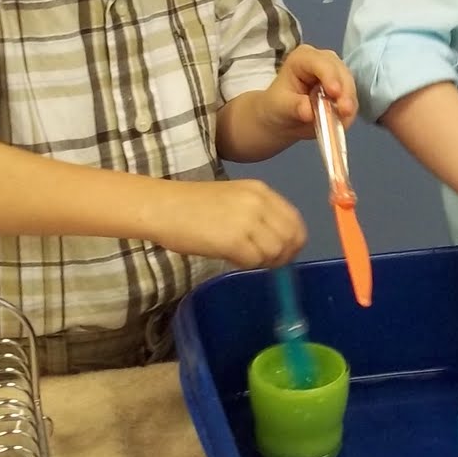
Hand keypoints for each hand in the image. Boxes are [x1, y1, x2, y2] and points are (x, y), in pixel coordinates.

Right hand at [149, 179, 306, 268]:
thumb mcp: (233, 200)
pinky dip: (247, 265)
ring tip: (242, 257)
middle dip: (282, 256)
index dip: (293, 242)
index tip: (281, 254)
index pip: (295, 221)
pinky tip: (231, 258)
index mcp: (261, 191)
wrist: (162, 207)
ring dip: (263, 261)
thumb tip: (275, 244)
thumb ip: (258, 216)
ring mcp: (248, 220)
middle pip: (291, 238)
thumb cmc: (191, 206)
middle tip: (264, 262)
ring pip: (276, 251)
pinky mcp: (234, 240)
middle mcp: (259, 203)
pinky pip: (255, 261)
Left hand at [257, 44, 358, 140]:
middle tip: (345, 111)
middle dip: (344, 90)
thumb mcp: (280, 107)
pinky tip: (344, 121)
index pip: (320, 62)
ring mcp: (335, 74)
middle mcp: (322, 61)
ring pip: (349, 84)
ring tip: (345, 118)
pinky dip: (350, 110)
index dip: (329, 76)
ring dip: (349, 102)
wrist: (283, 118)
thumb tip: (309, 112)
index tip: (335, 92)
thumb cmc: (277, 107)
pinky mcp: (343, 89)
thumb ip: (295, 107)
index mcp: (303, 58)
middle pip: (339, 71)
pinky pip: (351, 98)